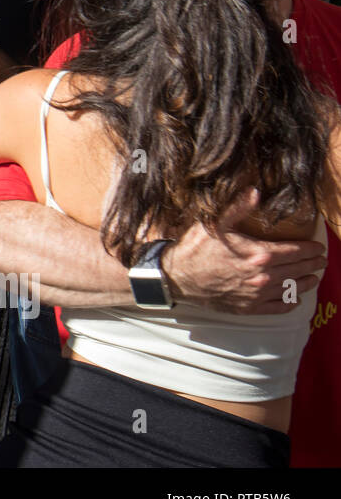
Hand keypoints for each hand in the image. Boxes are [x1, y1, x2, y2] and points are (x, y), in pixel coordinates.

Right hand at [165, 190, 327, 313]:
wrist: (177, 277)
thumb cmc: (195, 249)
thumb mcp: (215, 223)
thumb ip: (238, 207)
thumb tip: (255, 191)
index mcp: (259, 254)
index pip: (296, 251)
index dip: (311, 249)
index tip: (319, 247)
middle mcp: (263, 276)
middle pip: (298, 269)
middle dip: (313, 264)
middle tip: (321, 261)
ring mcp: (258, 294)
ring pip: (293, 289)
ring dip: (307, 282)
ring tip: (313, 277)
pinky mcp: (249, 307)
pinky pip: (278, 307)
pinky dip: (291, 302)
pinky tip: (295, 298)